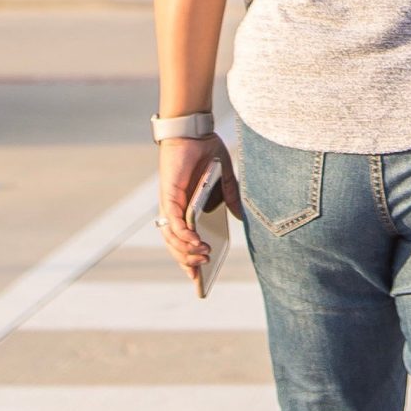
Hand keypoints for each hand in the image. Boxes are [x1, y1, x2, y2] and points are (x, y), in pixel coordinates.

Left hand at [156, 133, 238, 278]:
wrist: (195, 132)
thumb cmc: (206, 153)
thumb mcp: (225, 180)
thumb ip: (231, 198)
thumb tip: (241, 217)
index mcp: (186, 209)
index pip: (184, 241)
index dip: (188, 261)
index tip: (199, 278)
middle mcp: (174, 210)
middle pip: (175, 245)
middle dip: (188, 261)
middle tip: (204, 269)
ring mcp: (170, 204)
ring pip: (172, 238)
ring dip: (186, 251)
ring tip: (205, 256)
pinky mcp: (168, 196)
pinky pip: (173, 222)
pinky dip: (184, 235)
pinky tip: (196, 242)